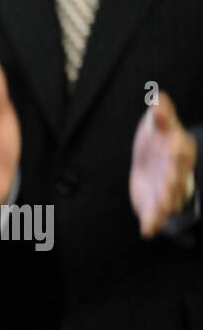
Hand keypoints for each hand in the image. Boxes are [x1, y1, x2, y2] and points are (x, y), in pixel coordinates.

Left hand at [130, 92, 197, 238]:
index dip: (177, 151)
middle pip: (177, 177)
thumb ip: (160, 115)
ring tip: (158, 214)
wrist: (151, 163)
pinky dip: (152, 223)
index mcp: (178, 149)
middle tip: (169, 185)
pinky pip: (155, 215)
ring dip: (164, 206)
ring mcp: (167, 190)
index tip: (172, 151)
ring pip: (168, 199)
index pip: (180, 151)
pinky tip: (148, 231)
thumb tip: (158, 97)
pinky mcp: (155, 204)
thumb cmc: (156, 139)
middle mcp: (176, 172)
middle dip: (173, 181)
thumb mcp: (156, 124)